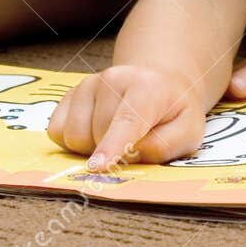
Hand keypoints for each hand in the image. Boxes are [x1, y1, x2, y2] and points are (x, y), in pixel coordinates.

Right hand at [47, 64, 210, 169]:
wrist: (157, 81)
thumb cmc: (173, 112)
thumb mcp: (189, 132)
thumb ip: (165, 145)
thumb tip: (130, 154)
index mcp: (147, 87)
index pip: (127, 120)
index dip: (112, 145)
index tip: (98, 167)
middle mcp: (113, 79)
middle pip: (98, 135)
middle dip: (113, 152)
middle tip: (133, 144)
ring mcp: (87, 84)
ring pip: (73, 136)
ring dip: (91, 148)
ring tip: (115, 136)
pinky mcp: (70, 93)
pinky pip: (56, 132)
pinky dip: (73, 142)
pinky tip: (95, 131)